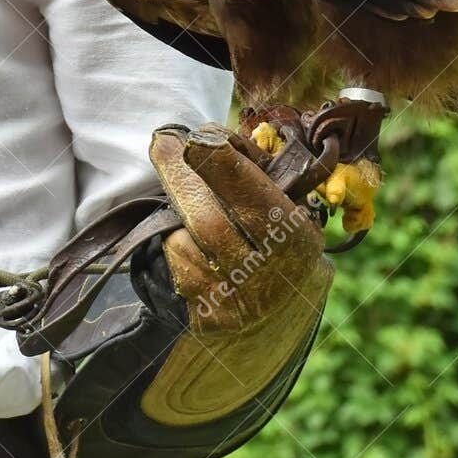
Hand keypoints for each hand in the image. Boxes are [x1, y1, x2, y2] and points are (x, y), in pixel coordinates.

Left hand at [147, 123, 333, 327]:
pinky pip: (175, 267)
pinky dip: (178, 247)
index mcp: (294, 242)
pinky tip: (195, 247)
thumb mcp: (290, 207)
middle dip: (180, 176)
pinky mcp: (206, 318)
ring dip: (178, 216)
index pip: (253, 199)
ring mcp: (233, 303)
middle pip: (207, 220)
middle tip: (163, 143)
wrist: (282, 309)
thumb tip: (207, 141)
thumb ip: (257, 175)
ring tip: (193, 207)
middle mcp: (266, 279)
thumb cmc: (281, 239)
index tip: (197, 139)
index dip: (222, 166)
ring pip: (182, 243)